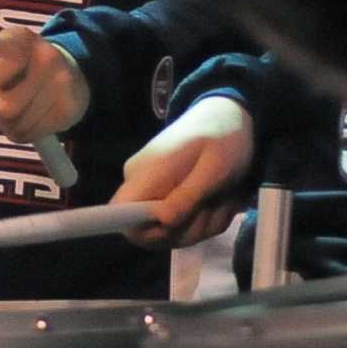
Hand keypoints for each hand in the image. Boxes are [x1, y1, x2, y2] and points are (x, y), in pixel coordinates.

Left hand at [0, 29, 88, 143]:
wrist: (71, 72)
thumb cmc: (22, 62)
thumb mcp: (1, 49)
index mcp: (22, 39)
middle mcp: (46, 58)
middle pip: (3, 107)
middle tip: (1, 97)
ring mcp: (60, 85)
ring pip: (15, 124)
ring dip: (8, 122)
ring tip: (16, 107)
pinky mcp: (68, 110)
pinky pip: (29, 134)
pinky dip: (23, 130)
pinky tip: (31, 116)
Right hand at [114, 98, 253, 248]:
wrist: (226, 116)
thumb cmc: (222, 139)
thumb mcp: (214, 170)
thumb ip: (187, 196)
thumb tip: (162, 222)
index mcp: (145, 174)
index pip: (120, 213)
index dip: (142, 231)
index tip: (176, 225)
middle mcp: (140, 184)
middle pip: (150, 231)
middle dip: (188, 230)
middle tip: (217, 210)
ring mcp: (151, 190)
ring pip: (171, 231)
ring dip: (203, 224)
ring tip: (223, 200)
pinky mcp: (163, 194)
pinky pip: (180, 223)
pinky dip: (204, 219)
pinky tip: (218, 200)